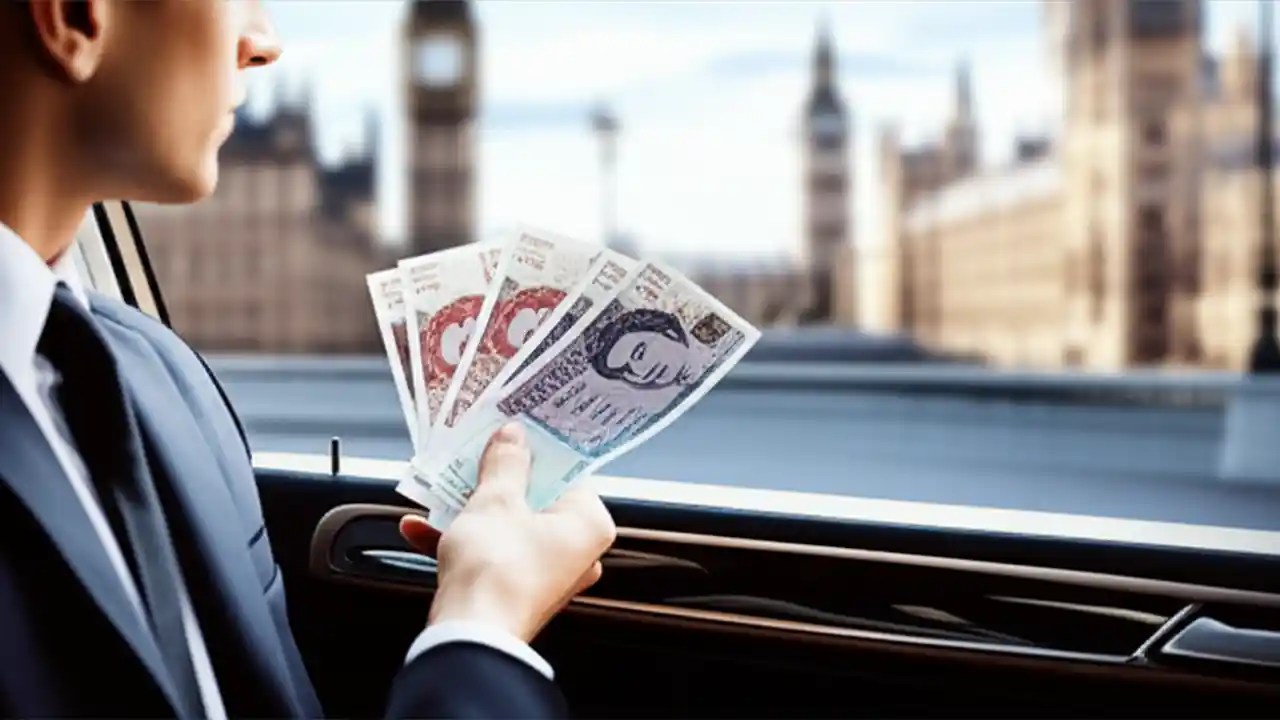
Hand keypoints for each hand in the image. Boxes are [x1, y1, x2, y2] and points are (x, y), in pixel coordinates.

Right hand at [400, 422, 615, 642]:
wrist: (469, 636)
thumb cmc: (495, 567)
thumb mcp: (496, 500)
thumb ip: (505, 462)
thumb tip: (513, 437)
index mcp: (588, 525)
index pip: (569, 473)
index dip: (538, 451)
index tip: (515, 432)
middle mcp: (576, 552)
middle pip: (535, 500)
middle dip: (497, 480)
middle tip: (475, 454)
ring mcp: (545, 575)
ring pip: (508, 527)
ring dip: (470, 508)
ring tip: (440, 487)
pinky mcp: (514, 591)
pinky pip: (490, 554)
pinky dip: (460, 540)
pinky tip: (420, 526)